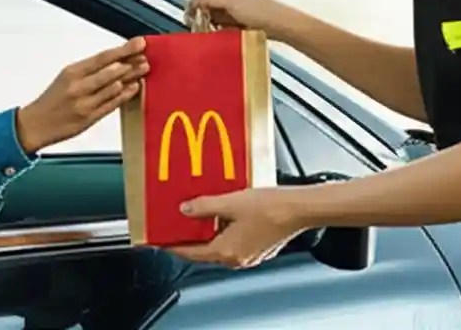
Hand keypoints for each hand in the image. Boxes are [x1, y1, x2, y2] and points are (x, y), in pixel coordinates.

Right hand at [16, 37, 147, 152]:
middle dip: (131, 62)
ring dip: (131, 77)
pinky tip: (134, 87)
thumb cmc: (53, 100)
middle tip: (146, 56)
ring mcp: (85, 103)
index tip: (138, 43)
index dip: (123, 49)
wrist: (35, 124)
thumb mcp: (66, 77)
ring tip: (144, 68)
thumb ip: (90, 70)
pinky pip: (112, 104)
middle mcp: (78, 87)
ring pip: (113, 87)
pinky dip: (125, 95)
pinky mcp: (89, 118)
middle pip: (111, 71)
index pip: (103, 57)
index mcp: (72, 72)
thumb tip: (116, 60)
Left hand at [169, 187, 307, 268]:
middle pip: (204, 250)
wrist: (300, 209)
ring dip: (210, 232)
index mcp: (225, 251)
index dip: (172, 246)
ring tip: (204, 212)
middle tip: (179, 222)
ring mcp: (249, 254)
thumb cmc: (271, 208)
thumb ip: (204, 206)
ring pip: (221, 245)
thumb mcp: (231, 202)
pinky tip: (228, 214)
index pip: (189, 253)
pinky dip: (227, 230)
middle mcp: (236, 258)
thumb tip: (186, 209)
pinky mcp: (260, 247)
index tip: (160, 241)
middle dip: (191, 237)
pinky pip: (235, 241)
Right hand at [185, 0, 300, 41]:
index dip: (194, 8)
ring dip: (216, 27)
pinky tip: (230, 35)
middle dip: (206, 19)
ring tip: (219, 33)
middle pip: (211, 7)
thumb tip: (192, 3)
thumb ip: (207, 0)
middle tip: (204, 30)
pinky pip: (229, 26)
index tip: (189, 22)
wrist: (281, 25)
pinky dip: (226, 31)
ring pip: (220, 19)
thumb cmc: (258, 12)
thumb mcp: (229, 2)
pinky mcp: (248, 21)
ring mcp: (242, 8)